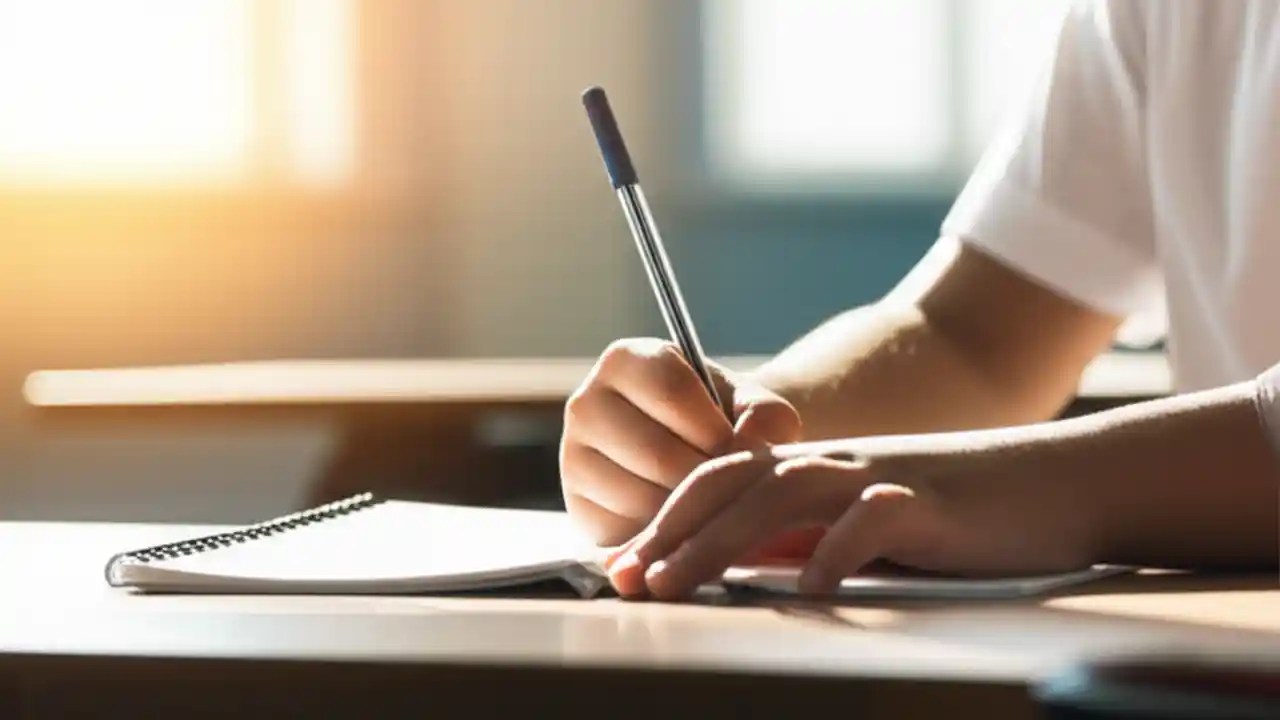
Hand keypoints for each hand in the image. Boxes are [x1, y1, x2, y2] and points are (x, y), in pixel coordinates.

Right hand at [560, 338, 801, 545]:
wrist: (701, 457)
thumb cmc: (726, 422)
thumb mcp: (754, 406)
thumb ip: (765, 417)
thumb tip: (749, 449)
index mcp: (625, 360)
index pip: (669, 390)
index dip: (715, 427)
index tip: (738, 448)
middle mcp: (587, 403)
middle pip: (655, 452)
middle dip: (705, 478)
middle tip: (730, 487)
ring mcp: (573, 457)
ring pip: (640, 499)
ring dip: (687, 513)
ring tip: (709, 504)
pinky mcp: (577, 508)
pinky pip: (625, 535)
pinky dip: (663, 539)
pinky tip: (681, 524)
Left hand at [604, 435, 1100, 599]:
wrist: (1056, 483)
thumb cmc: (958, 513)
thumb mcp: (867, 523)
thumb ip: (807, 537)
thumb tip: (742, 568)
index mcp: (816, 469)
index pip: (722, 484)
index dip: (667, 520)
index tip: (624, 564)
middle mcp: (836, 465)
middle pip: (734, 488)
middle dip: (672, 533)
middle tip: (626, 578)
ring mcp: (880, 477)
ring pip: (782, 498)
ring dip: (719, 542)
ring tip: (676, 585)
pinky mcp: (929, 503)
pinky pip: (871, 522)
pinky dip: (834, 552)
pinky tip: (806, 589)